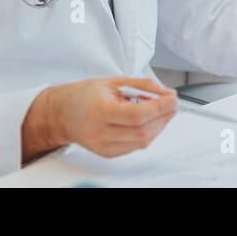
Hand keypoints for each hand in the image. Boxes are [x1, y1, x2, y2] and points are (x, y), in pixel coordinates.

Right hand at [22, 76, 177, 160]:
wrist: (63, 113)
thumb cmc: (85, 95)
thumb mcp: (113, 81)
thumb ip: (141, 86)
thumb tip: (166, 92)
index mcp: (99, 110)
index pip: (136, 115)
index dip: (159, 108)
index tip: (173, 98)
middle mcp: (100, 132)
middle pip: (143, 131)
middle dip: (163, 116)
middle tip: (171, 103)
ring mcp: (104, 146)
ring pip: (143, 141)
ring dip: (158, 126)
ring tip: (160, 110)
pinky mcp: (108, 154)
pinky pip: (136, 146)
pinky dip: (147, 133)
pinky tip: (147, 121)